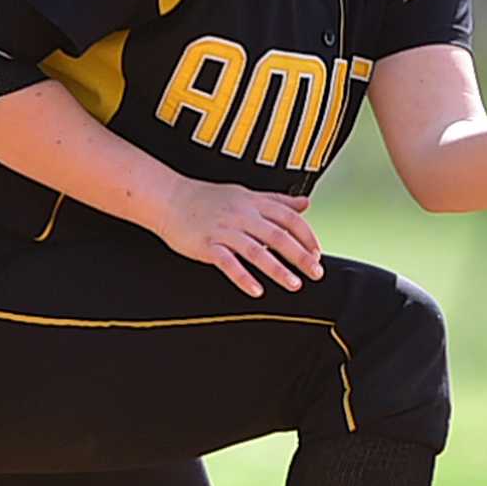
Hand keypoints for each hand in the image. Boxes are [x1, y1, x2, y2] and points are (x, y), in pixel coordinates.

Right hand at [154, 179, 324, 298]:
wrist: (169, 198)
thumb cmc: (209, 198)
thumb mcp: (247, 194)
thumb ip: (277, 201)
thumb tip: (306, 203)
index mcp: (255, 203)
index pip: (290, 219)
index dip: (307, 236)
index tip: (317, 253)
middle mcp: (243, 215)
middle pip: (279, 236)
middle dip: (300, 256)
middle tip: (316, 273)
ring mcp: (225, 230)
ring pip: (256, 251)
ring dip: (278, 269)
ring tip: (294, 285)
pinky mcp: (207, 245)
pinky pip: (228, 263)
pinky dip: (243, 277)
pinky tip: (257, 291)